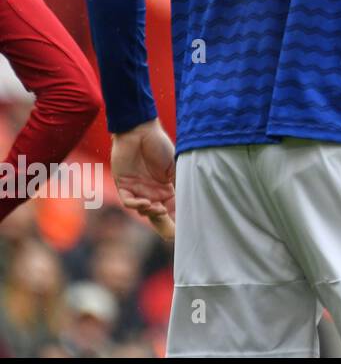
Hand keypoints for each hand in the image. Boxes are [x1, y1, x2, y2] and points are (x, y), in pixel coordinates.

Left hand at [111, 119, 175, 240]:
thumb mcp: (175, 167)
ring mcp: (138, 189)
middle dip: (164, 225)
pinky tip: (146, 203)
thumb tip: (194, 201)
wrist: (140, 130)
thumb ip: (180, 184)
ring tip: (158, 209)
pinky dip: (136, 205)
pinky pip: (128, 201)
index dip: (178, 221)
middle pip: (157, 216)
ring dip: (151, 213)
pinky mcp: (124, 184)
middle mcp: (152, 192)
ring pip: (143, 211)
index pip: (173, 210)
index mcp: (166, 189)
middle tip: (172, 232)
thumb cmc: (159, 145)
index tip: (186, 231)